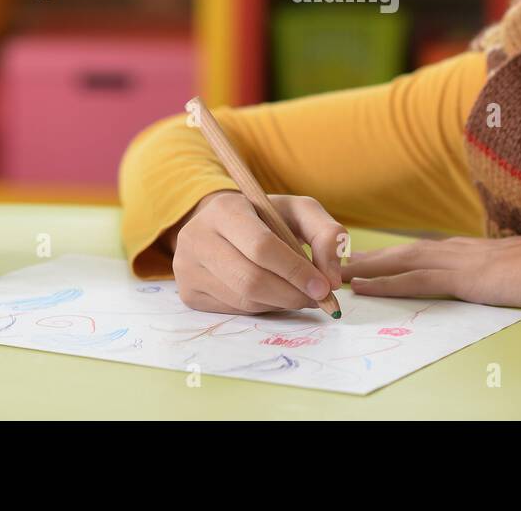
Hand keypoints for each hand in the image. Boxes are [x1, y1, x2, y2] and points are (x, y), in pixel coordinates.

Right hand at [171, 191, 347, 314]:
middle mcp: (197, 237)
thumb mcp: (299, 212)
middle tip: (317, 298)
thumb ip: (326, 234)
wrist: (223, 226)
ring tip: (298, 293)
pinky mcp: (188, 293)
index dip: (296, 271)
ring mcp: (187, 267)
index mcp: (224, 209)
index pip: (261, 247)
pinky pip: (233, 311)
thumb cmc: (266, 218)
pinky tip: (272, 294)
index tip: (324, 287)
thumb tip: (333, 279)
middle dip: (292, 294)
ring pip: (244, 301)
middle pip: (251, 280)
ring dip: (280, 303)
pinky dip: (262, 308)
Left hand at [342, 228, 520, 307]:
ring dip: (366, 267)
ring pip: (400, 262)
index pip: (424, 252)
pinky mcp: (462, 276)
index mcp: (472, 250)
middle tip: (335, 262)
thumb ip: (503, 277)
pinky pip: (414, 280)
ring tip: (336, 273)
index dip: (395, 258)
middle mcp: (460, 249)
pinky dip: (385, 284)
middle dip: (369, 258)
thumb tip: (499, 284)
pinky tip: (364, 289)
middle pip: (403, 252)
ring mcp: (460, 260)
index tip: (369, 261)